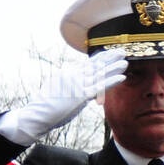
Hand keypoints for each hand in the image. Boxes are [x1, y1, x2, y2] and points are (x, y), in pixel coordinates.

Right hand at [10, 48, 128, 140]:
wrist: (39, 113)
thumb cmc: (46, 104)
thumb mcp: (56, 87)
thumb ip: (67, 80)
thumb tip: (73, 77)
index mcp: (68, 73)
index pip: (87, 63)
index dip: (100, 58)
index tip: (109, 53)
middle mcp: (73, 75)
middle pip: (94, 65)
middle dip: (109, 58)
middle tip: (121, 51)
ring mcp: (77, 84)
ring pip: (99, 74)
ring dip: (113, 67)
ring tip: (125, 61)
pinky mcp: (81, 95)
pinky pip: (100, 87)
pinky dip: (112, 81)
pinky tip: (122, 77)